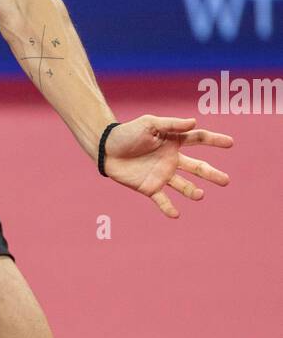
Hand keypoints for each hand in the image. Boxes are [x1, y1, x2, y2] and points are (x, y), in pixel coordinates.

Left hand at [103, 115, 231, 218]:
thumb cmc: (127, 133)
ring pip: (183, 186)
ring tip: (200, 195)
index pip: (199, 140)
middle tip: (226, 181)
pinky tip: (176, 215)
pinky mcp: (150, 188)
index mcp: (174, 142)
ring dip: (192, 191)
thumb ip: (171, 124)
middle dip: (212, 174)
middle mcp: (172, 160)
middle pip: (197, 168)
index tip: (230, 143)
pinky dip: (168, 208)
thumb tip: (194, 122)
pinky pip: (162, 200)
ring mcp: (162, 175)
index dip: (215, 141)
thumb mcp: (150, 123)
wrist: (106, 149)